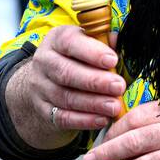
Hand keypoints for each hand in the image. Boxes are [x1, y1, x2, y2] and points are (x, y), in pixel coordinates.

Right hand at [9, 25, 126, 147]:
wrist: (48, 82)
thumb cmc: (79, 58)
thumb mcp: (89, 43)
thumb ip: (104, 42)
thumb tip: (118, 40)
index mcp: (57, 39)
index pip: (70, 42)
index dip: (92, 52)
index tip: (113, 60)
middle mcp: (44, 61)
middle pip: (66, 73)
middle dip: (95, 81)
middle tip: (119, 86)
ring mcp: (40, 87)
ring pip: (65, 97)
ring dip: (92, 103)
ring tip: (114, 106)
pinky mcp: (43, 109)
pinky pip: (62, 117)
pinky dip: (83, 120)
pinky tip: (102, 120)